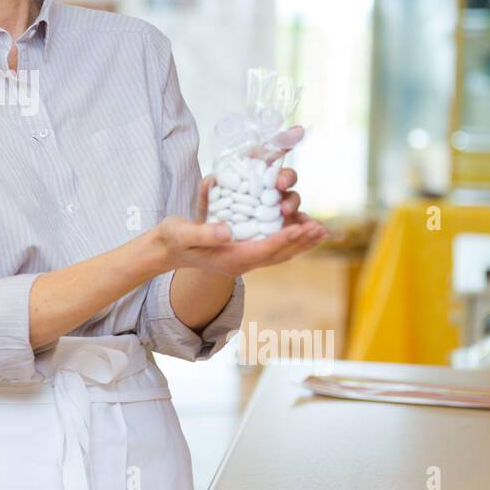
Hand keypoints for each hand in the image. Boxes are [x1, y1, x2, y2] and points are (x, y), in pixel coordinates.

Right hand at [152, 166, 327, 277]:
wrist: (167, 249)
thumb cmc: (174, 239)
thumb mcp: (183, 233)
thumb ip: (204, 232)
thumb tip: (227, 231)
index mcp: (230, 259)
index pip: (264, 250)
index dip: (284, 239)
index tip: (302, 228)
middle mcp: (242, 262)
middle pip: (279, 254)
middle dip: (301, 241)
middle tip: (322, 228)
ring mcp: (244, 258)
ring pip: (280, 253)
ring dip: (301, 242)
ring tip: (321, 230)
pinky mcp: (245, 251)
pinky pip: (274, 248)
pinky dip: (291, 239)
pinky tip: (301, 228)